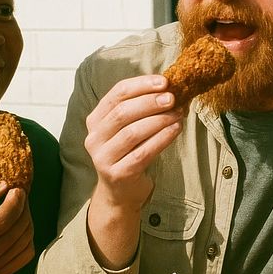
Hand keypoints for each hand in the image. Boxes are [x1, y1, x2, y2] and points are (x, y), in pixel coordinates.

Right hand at [0, 182, 33, 273]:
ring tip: (20, 208)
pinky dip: (27, 238)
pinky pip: (25, 256)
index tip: (17, 189)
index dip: (14, 203)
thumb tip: (2, 187)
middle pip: (16, 232)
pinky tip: (19, 227)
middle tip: (20, 195)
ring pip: (24, 243)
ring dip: (27, 221)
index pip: (0, 222)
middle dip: (23, 208)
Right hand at [85, 74, 182, 212]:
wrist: (121, 192)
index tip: (164, 81)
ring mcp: (103, 157)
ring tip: (178, 114)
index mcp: (95, 120)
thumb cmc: (129, 153)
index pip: (116, 94)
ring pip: (132, 132)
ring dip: (159, 120)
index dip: (141, 85)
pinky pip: (142, 153)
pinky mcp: (117, 174)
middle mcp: (94, 138)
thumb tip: (169, 88)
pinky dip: (162, 138)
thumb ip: (140, 109)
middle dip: (150, 102)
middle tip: (172, 97)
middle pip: (123, 112)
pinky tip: (176, 130)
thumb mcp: (128, 128)